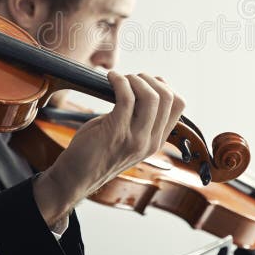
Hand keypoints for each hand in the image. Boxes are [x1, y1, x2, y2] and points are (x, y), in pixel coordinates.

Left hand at [33, 71, 184, 226]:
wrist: (75, 176)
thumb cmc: (96, 151)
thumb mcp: (128, 137)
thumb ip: (139, 118)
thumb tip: (142, 86)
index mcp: (156, 141)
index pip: (178, 105)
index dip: (163, 86)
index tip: (145, 82)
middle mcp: (150, 141)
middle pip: (167, 97)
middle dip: (149, 79)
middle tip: (131, 78)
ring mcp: (135, 139)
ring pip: (151, 97)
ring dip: (135, 79)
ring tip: (121, 79)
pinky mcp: (116, 132)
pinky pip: (126, 98)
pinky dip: (119, 81)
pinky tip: (110, 78)